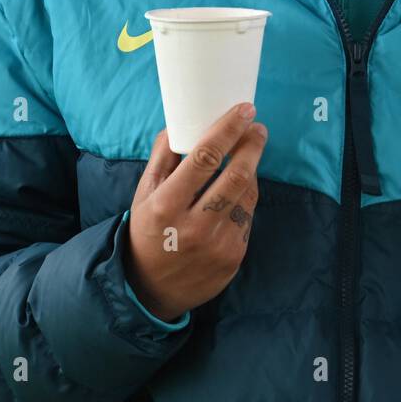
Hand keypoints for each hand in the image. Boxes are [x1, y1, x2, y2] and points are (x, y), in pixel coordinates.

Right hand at [123, 103, 267, 320]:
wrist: (150, 291)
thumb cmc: (147, 233)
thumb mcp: (143, 195)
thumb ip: (162, 158)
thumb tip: (178, 123)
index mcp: (167, 206)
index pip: (204, 159)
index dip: (228, 130)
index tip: (244, 110)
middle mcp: (194, 227)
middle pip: (236, 175)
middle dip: (251, 145)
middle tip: (257, 127)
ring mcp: (218, 245)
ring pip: (247, 195)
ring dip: (252, 169)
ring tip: (249, 152)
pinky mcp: (234, 258)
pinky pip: (248, 217)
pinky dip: (246, 197)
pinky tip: (240, 188)